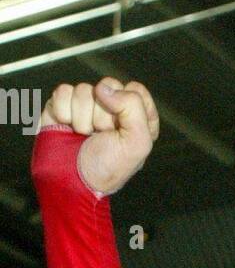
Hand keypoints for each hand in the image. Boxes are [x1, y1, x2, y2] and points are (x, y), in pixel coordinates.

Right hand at [40, 79, 159, 196]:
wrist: (70, 181)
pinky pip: (63, 91)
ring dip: (83, 116)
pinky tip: (68, 127)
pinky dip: (63, 111)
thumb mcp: (137, 144)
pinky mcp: (64, 105)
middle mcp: (113, 111)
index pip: (136, 90)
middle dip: (103, 113)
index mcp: (137, 120)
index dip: (128, 106)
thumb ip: (134, 108)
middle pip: (109, 86)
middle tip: (101, 135)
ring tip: (84, 135)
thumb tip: (105, 89)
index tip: (122, 128)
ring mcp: (87, 107)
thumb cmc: (105, 170)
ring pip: (84, 89)